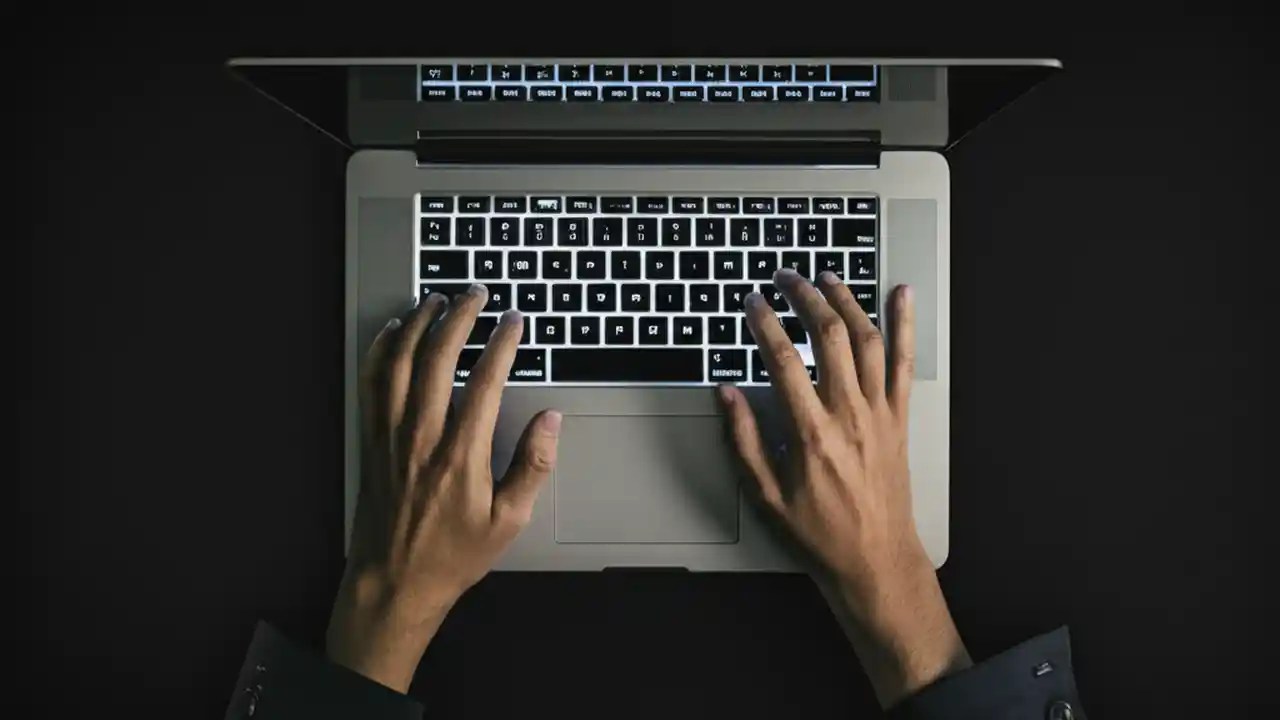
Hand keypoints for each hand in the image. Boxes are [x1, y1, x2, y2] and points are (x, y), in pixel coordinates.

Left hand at [325, 286, 560, 692]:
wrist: (393, 581)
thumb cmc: (453, 554)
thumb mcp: (509, 521)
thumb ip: (533, 466)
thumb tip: (551, 421)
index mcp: (461, 454)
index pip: (485, 381)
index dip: (502, 343)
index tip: (514, 321)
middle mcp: (422, 436)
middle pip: (438, 357)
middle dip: (460, 317)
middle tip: (476, 294)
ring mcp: (391, 435)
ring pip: (400, 362)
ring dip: (419, 323)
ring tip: (436, 299)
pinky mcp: (372, 440)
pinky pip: (371, 383)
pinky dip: (380, 350)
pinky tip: (393, 331)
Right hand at [718, 269, 970, 707]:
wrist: (875, 559)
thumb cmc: (819, 533)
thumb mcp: (765, 494)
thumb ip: (743, 439)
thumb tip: (726, 393)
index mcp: (810, 432)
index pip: (782, 360)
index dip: (764, 323)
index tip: (752, 302)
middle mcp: (848, 414)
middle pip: (827, 336)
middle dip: (804, 297)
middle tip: (785, 277)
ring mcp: (879, 413)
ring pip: (866, 340)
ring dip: (846, 301)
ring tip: (826, 277)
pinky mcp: (899, 418)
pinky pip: (903, 362)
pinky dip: (904, 324)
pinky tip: (902, 294)